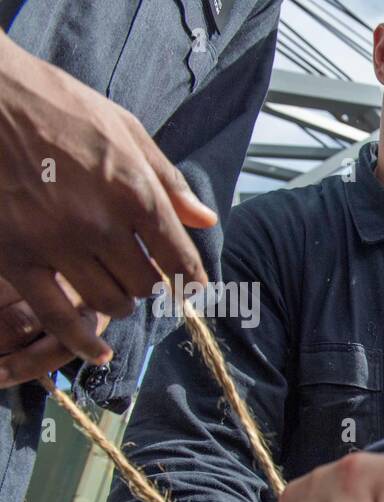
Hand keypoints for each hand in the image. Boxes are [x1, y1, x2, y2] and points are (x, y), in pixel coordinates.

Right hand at [0, 34, 215, 368]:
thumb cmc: (57, 106)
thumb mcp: (125, 130)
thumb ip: (168, 181)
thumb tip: (205, 221)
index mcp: (135, 193)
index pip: (180, 260)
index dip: (191, 280)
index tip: (192, 287)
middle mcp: (101, 224)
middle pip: (146, 286)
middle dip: (150, 285)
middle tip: (141, 276)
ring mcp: (57, 244)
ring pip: (110, 302)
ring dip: (119, 302)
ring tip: (114, 288)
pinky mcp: (17, 257)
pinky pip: (59, 317)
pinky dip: (83, 342)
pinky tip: (98, 353)